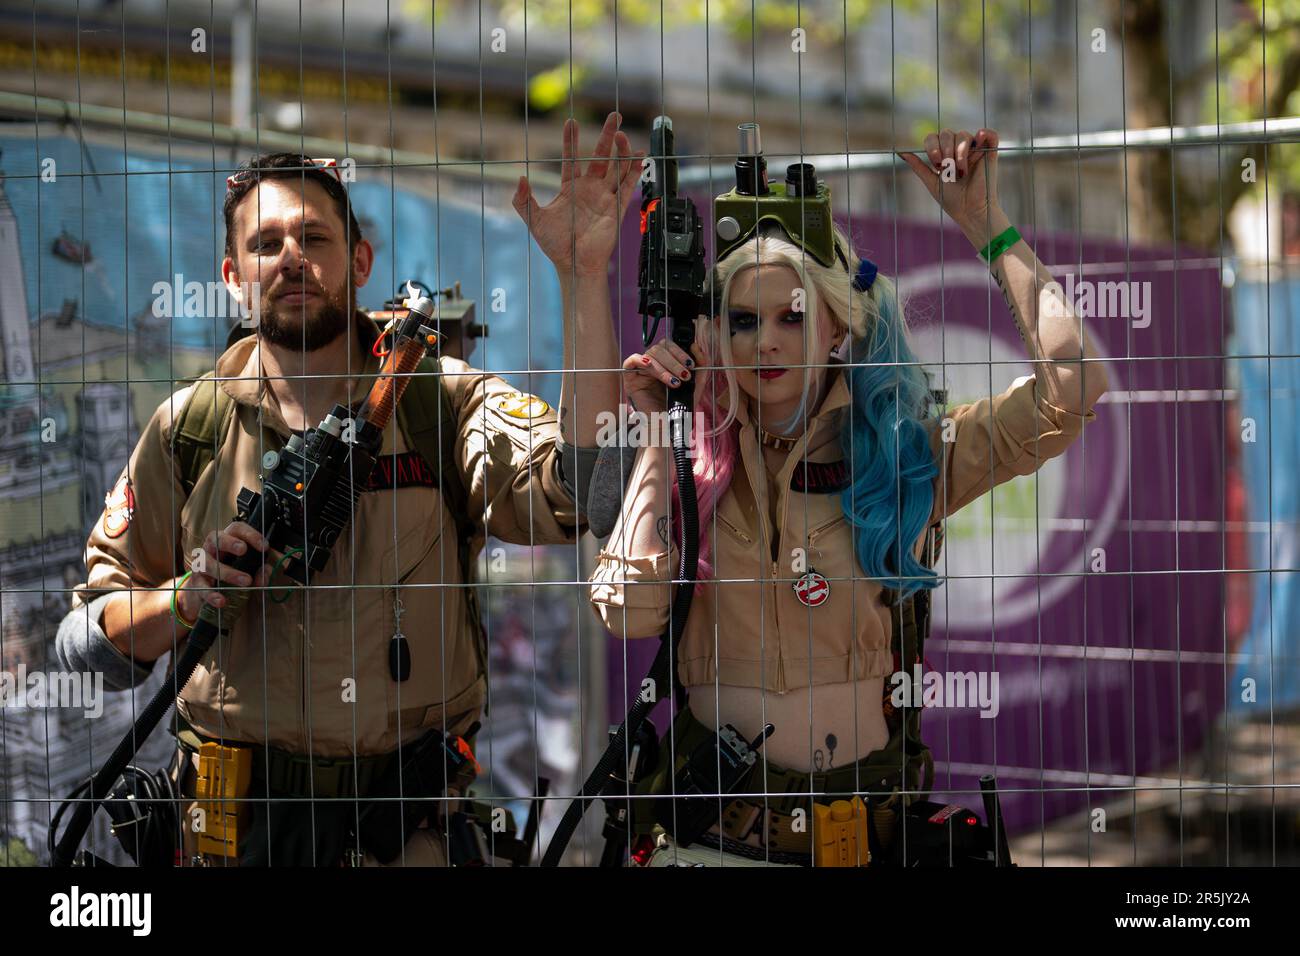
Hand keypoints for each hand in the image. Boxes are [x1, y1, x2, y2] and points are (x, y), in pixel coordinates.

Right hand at [177, 521, 270, 621]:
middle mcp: (211, 549)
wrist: (207, 592)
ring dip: (228, 573)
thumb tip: (265, 575)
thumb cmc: (232, 573)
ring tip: (246, 581)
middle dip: (230, 543)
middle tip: (243, 550)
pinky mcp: (196, 583)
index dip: (250, 534)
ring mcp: (201, 565)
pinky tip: (222, 600)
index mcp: (227, 540)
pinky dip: (212, 594)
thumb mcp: (249, 569)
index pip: (236, 529)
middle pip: (215, 538)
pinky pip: (202, 587)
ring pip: (208, 564)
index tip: (264, 546)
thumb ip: (260, 571)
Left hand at [512, 112, 644, 276]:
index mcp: (570, 188)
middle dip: (607, 136)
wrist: (574, 264)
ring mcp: (604, 197)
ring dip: (622, 150)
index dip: (571, 140)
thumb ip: (523, 200)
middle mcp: (589, 189)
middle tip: (614, 116)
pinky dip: (634, 172)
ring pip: (617, 168)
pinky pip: (628, 186)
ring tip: (623, 133)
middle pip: (600, 156)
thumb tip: (520, 178)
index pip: (571, 159)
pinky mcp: (616, 208)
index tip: (571, 122)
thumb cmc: (555, 245)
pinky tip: (639, 157)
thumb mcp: (534, 219)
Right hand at [623, 337, 705, 415]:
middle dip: (675, 362)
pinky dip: (641, 360)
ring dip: (664, 367)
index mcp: (666, 361)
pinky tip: (650, 367)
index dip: (680, 351)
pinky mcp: (630, 378)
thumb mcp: (695, 383)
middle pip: (660, 348)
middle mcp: (653, 363)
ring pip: (650, 354)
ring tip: (674, 383)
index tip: (690, 364)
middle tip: (684, 376)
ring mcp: (641, 369)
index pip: (670, 345)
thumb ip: (701, 364)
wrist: (667, 424)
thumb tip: (695, 345)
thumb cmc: (679, 405)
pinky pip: (631, 360)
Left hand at [897, 128, 1003, 242]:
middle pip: (947, 133)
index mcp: (944, 153)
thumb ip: (918, 166)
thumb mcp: (931, 182)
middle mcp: (958, 148)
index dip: (932, 147)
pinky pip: (990, 134)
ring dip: (959, 152)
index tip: (936, 164)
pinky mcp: (990, 152)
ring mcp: (974, 149)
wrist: (969, 211)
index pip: (934, 137)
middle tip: (947, 168)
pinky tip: (980, 137)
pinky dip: (985, 133)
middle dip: (944, 150)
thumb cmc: (951, 199)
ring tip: (960, 171)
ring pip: (963, 135)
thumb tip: (900, 152)